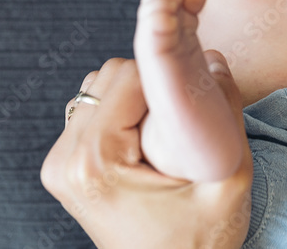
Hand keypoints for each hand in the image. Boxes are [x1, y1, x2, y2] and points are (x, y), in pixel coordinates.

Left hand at [40, 55, 252, 248]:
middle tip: (180, 124)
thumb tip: (214, 56)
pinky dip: (120, 114)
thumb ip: (226, 114)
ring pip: (97, 88)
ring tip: (163, 137)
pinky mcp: (61, 168)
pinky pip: (91, 111)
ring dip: (134, 100)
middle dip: (150, 89)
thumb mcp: (228, 183)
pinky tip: (146, 144)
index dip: (169, 78)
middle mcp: (64, 161)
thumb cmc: (199, 245)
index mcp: (95, 163)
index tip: (195, 96)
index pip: (130, 75)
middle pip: (109, 76)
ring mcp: (57, 165)